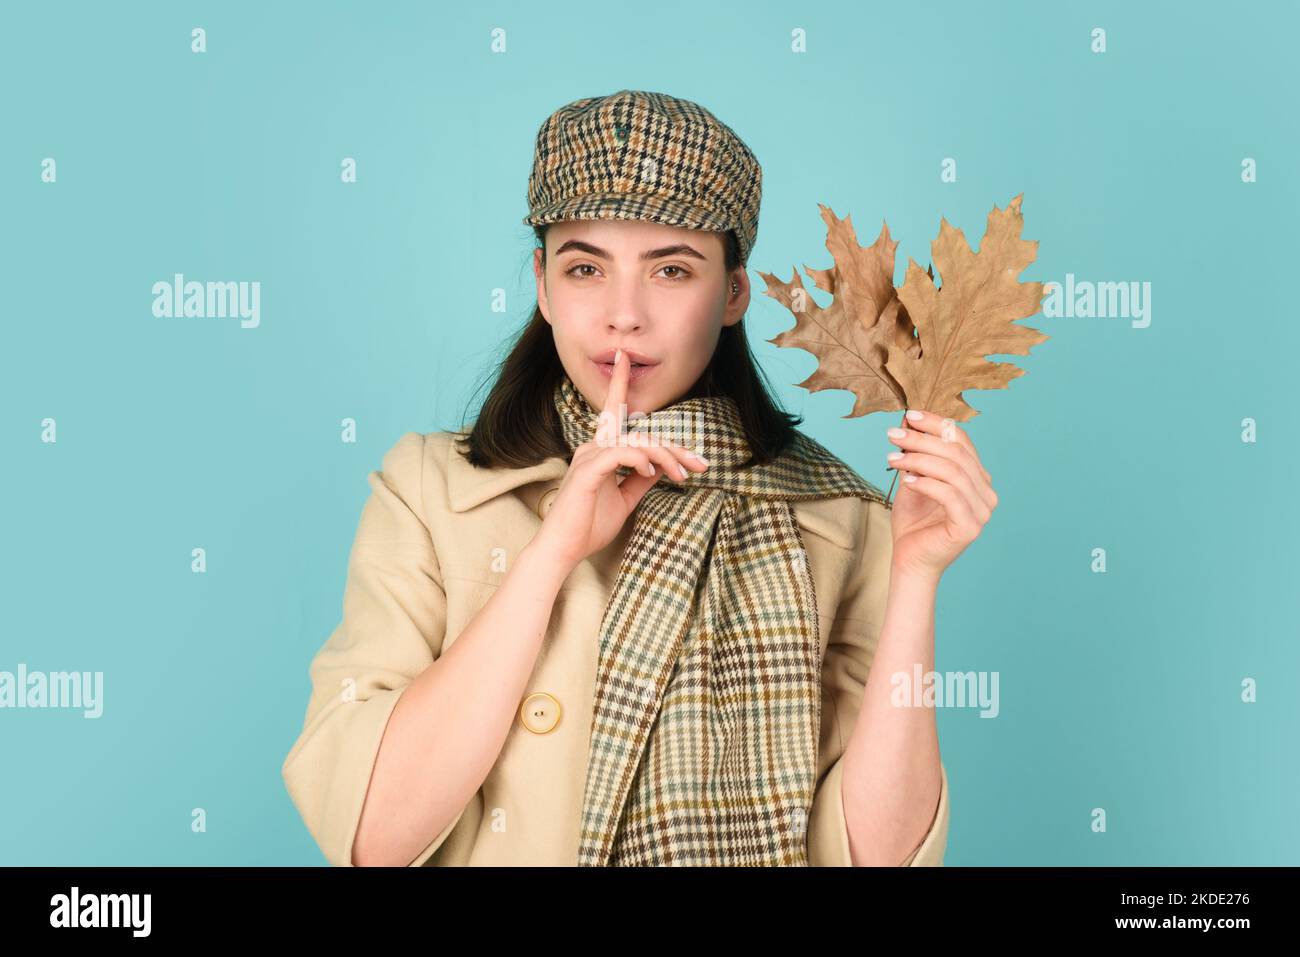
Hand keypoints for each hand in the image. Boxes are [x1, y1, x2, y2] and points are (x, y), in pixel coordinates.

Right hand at [530, 349, 709, 569]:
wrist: (564, 550)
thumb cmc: (589, 526)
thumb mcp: (625, 500)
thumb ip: (640, 480)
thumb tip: (660, 465)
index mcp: (599, 451)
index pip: (615, 414)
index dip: (621, 384)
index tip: (625, 358)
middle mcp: (593, 448)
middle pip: (641, 434)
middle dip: (674, 449)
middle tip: (700, 465)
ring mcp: (588, 457)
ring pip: (636, 442)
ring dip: (665, 457)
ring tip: (683, 477)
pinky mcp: (587, 471)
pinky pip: (620, 454)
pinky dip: (640, 459)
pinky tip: (652, 471)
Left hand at [884, 409, 997, 581]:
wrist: (910, 561)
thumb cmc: (913, 523)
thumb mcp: (914, 480)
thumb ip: (917, 455)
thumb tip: (908, 421)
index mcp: (978, 478)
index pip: (962, 441)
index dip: (937, 424)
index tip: (910, 416)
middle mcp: (986, 492)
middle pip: (957, 453)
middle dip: (923, 440)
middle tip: (893, 435)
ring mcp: (982, 511)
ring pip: (953, 472)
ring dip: (919, 459)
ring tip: (892, 458)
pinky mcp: (970, 526)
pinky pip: (950, 495)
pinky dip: (926, 483)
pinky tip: (906, 481)